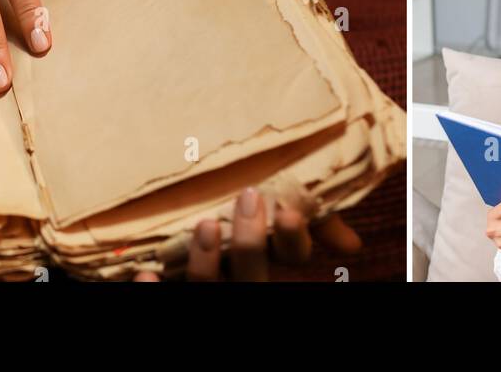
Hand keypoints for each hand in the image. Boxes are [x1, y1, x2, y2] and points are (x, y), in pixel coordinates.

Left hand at [133, 188, 361, 280]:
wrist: (217, 284)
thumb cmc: (247, 254)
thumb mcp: (279, 242)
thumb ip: (303, 232)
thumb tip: (353, 246)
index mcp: (271, 270)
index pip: (292, 259)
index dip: (293, 238)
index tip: (288, 209)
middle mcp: (244, 288)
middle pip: (253, 274)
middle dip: (252, 239)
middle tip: (248, 196)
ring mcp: (212, 299)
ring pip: (210, 291)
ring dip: (207, 261)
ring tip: (205, 225)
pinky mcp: (178, 304)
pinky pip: (166, 302)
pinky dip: (154, 289)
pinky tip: (147, 272)